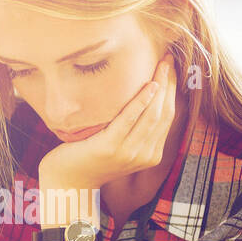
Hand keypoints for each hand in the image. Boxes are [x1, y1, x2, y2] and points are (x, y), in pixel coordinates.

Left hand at [39, 53, 177, 188]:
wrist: (68, 181)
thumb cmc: (92, 158)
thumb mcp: (121, 146)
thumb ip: (135, 130)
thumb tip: (145, 95)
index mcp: (151, 155)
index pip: (168, 117)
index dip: (173, 91)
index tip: (172, 68)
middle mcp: (144, 156)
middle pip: (164, 113)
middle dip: (169, 83)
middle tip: (169, 58)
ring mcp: (128, 153)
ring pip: (152, 115)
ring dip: (160, 86)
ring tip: (161, 64)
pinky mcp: (110, 147)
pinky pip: (130, 119)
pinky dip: (142, 101)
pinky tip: (149, 85)